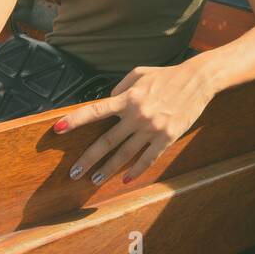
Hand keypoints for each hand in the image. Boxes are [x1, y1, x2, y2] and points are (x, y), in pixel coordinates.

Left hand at [53, 61, 213, 185]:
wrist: (196, 81)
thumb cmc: (165, 76)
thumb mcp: (138, 74)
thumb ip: (119, 88)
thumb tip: (105, 103)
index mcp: (128, 98)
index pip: (96, 110)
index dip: (76, 120)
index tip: (58, 129)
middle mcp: (137, 115)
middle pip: (107, 141)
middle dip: (88, 158)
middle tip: (74, 173)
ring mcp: (152, 128)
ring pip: (125, 154)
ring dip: (108, 169)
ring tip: (94, 179)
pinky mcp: (167, 137)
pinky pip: (148, 158)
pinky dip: (136, 170)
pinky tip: (125, 179)